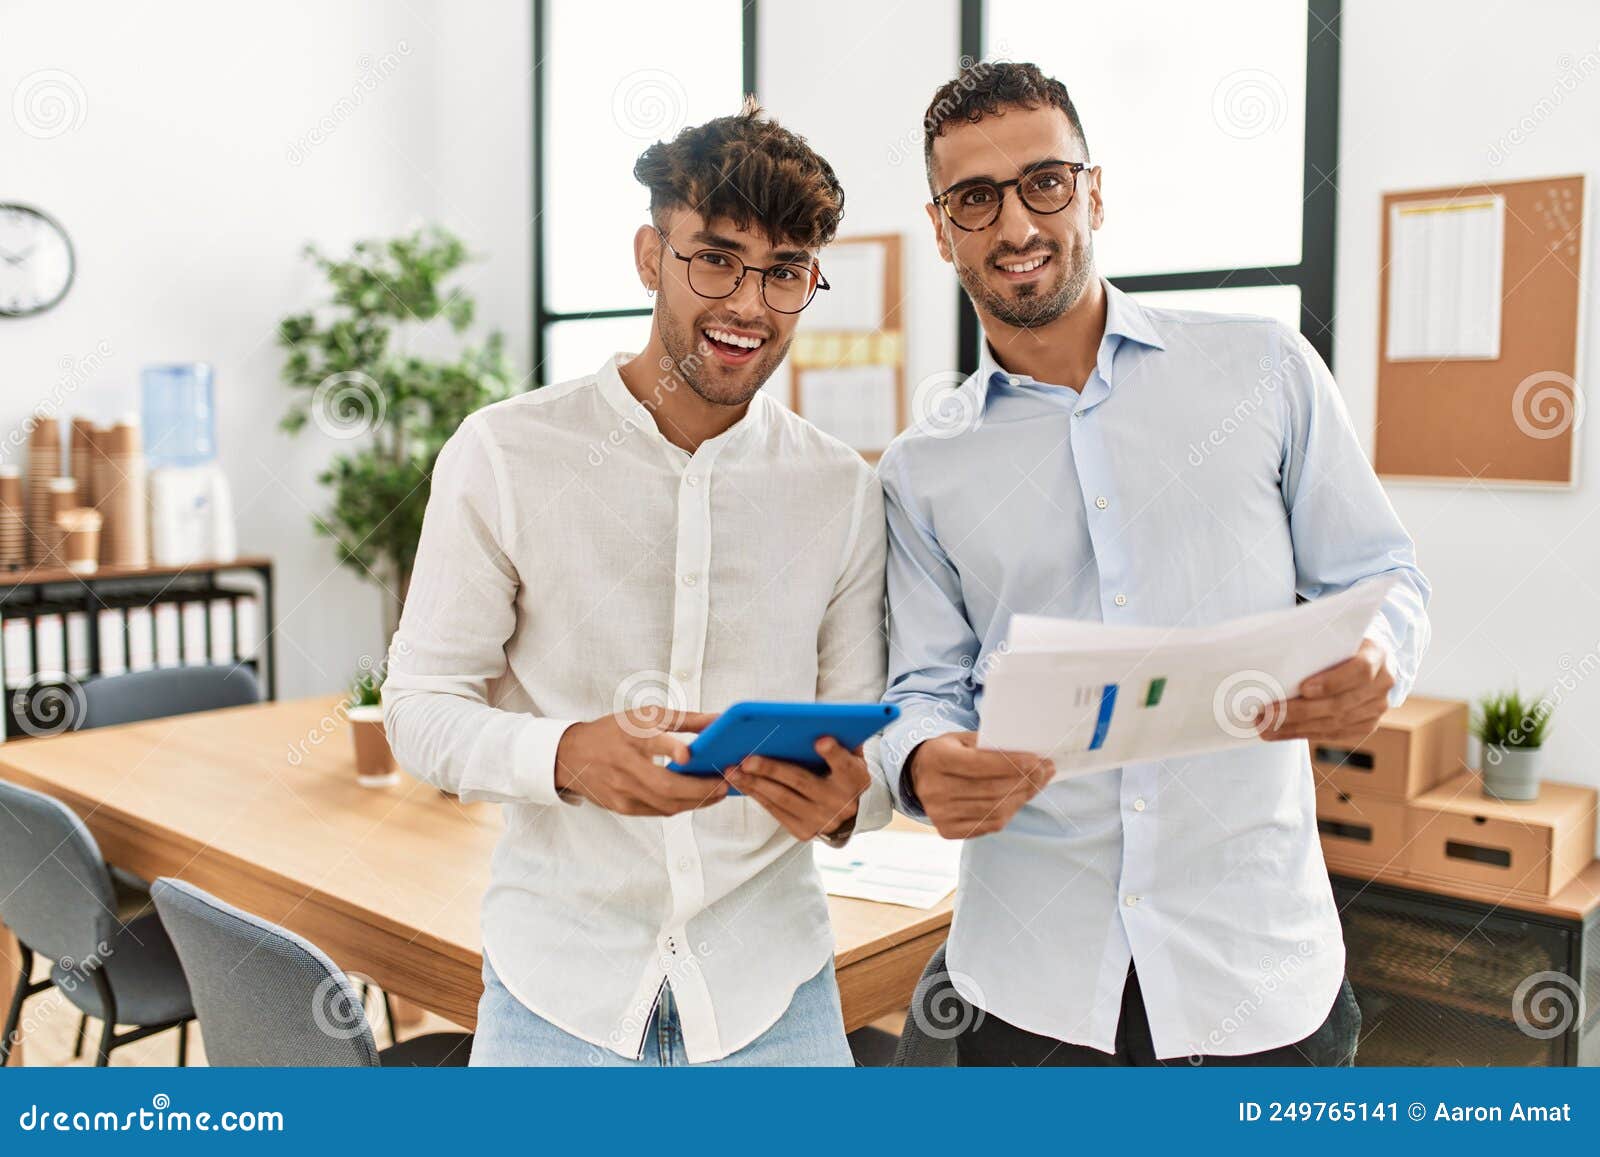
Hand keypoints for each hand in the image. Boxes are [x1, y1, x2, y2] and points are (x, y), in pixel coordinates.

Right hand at [554, 709, 728, 815]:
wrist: (571, 756)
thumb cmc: (613, 732)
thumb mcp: (644, 716)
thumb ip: (685, 719)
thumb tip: (719, 720)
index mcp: (630, 736)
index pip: (650, 742)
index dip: (670, 749)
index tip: (688, 755)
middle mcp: (624, 765)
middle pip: (665, 786)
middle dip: (700, 789)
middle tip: (724, 785)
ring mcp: (622, 790)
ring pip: (666, 804)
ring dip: (696, 802)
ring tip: (717, 793)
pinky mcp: (621, 807)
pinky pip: (659, 811)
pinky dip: (680, 806)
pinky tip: (695, 799)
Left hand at [725, 737, 869, 841]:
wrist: (847, 814)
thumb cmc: (842, 772)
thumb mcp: (850, 756)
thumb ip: (841, 740)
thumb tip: (818, 721)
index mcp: (855, 779)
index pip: (845, 764)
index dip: (833, 753)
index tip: (820, 740)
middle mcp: (841, 802)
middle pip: (802, 783)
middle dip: (773, 770)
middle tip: (748, 759)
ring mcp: (821, 820)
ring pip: (783, 799)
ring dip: (755, 784)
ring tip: (733, 770)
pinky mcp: (803, 831)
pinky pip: (775, 811)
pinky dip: (756, 795)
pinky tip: (740, 782)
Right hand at [905, 731, 1053, 838]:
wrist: (920, 776)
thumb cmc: (949, 753)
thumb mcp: (963, 739)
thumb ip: (990, 745)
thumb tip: (1031, 757)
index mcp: (936, 759)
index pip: (980, 763)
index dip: (1012, 763)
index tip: (1038, 761)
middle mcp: (934, 789)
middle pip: (991, 789)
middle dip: (1025, 781)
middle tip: (1045, 771)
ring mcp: (939, 813)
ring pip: (995, 809)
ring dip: (1022, 796)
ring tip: (1036, 784)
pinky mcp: (947, 830)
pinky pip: (990, 825)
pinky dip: (1010, 812)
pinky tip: (1019, 798)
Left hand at [1257, 639, 1394, 745]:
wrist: (1367, 657)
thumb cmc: (1341, 643)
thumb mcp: (1335, 635)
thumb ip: (1316, 645)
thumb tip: (1271, 653)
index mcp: (1376, 654)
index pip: (1360, 670)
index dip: (1332, 682)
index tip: (1303, 688)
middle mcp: (1382, 683)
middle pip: (1340, 703)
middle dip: (1299, 711)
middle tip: (1267, 713)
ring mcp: (1376, 707)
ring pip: (1334, 723)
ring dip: (1294, 727)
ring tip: (1265, 726)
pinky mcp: (1366, 725)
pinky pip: (1333, 734)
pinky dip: (1303, 734)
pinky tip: (1279, 732)